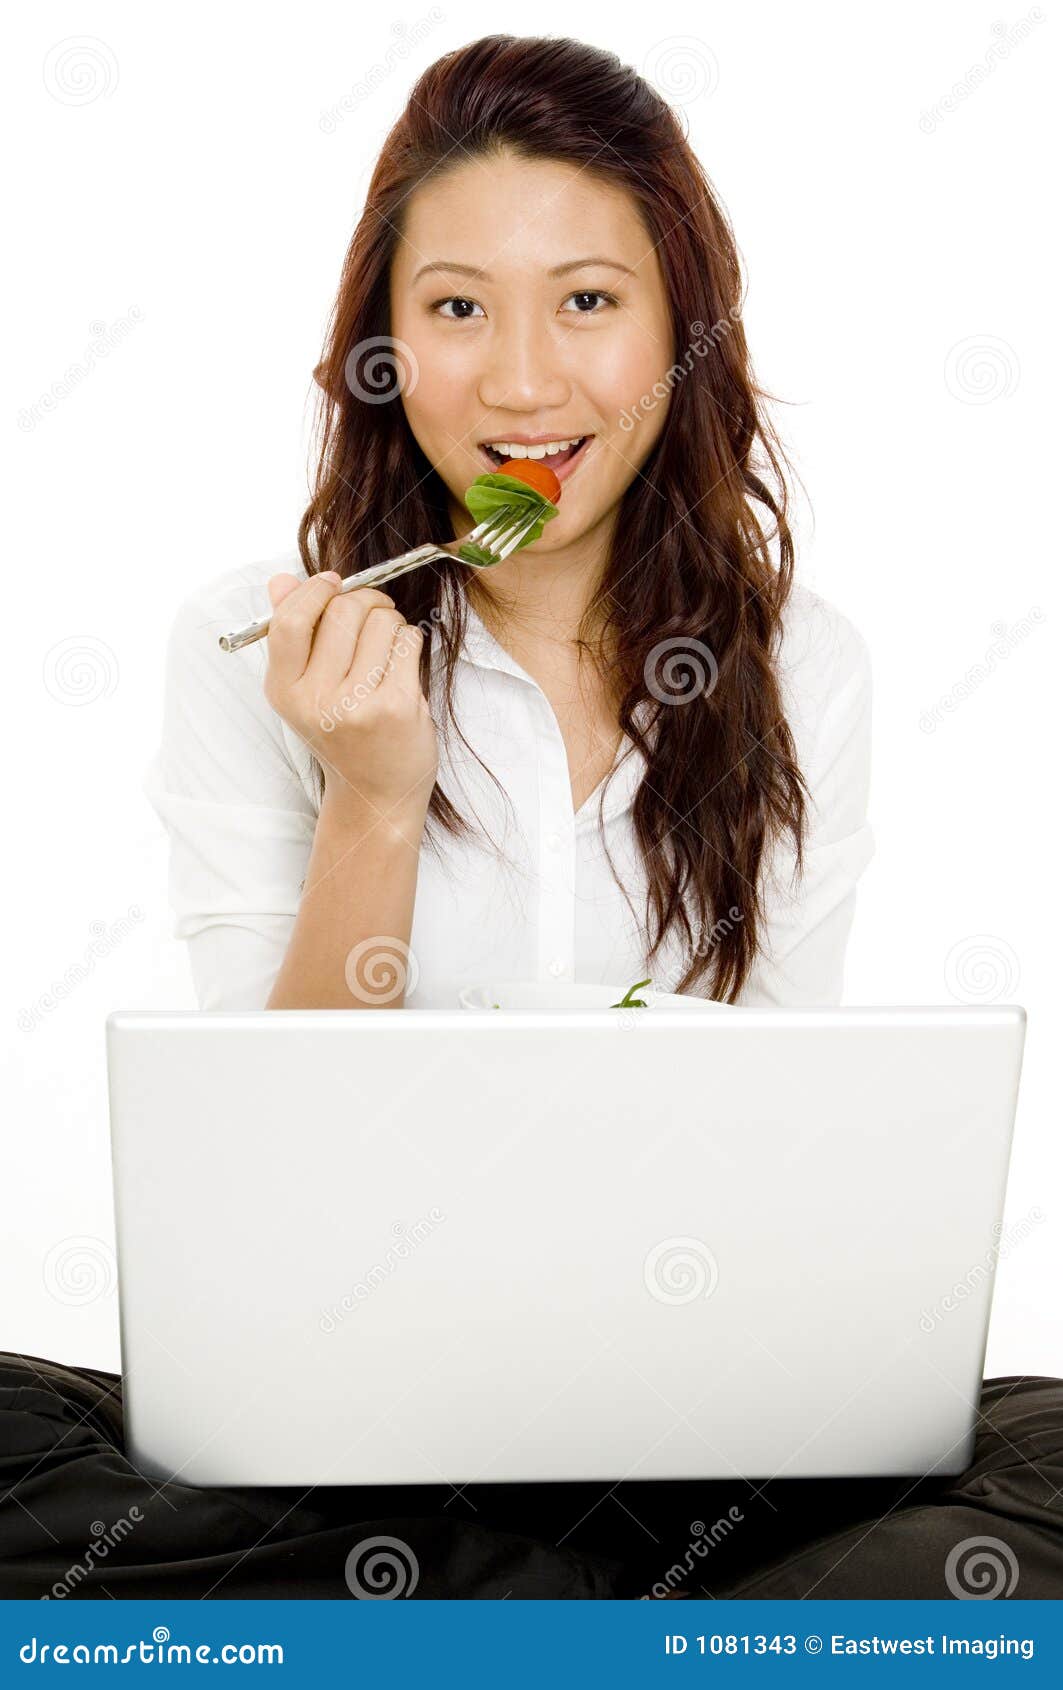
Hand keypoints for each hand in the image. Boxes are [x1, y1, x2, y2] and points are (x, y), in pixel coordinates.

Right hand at [263, 571, 437, 818]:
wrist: (375, 794)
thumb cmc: (342, 735)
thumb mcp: (305, 690)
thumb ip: (293, 633)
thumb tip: (281, 579)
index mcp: (284, 691)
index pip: (290, 622)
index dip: (314, 591)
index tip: (332, 582)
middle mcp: (316, 700)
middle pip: (342, 612)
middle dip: (365, 600)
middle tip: (374, 611)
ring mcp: (357, 705)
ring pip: (381, 622)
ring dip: (391, 622)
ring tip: (387, 647)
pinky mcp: (396, 706)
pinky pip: (408, 641)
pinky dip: (409, 641)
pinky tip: (401, 664)